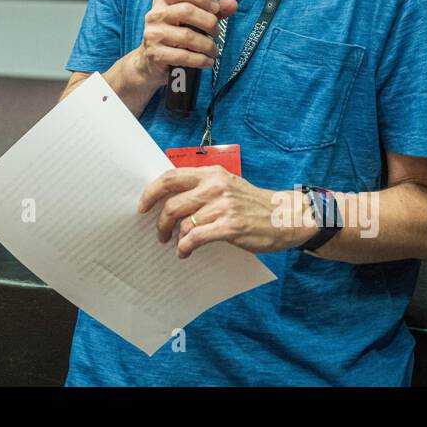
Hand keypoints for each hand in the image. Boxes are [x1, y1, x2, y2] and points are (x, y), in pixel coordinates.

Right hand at [132, 0, 236, 86]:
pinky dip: (200, 60)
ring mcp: (153, 34)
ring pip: (187, 36)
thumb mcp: (189, 20)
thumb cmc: (174, 37)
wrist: (150, 63)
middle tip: (217, 32)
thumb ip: (211, 11)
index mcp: (163, 1)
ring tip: (214, 51)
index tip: (216, 8)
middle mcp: (155, 15)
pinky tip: (207, 62)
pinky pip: (183, 56)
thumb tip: (232, 4)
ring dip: (207, 45)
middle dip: (209, 22)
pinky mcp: (155, 54)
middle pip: (186, 11)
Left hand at [137, 166, 315, 257]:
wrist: (284, 216)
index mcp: (212, 173)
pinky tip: (185, 253)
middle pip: (172, 203)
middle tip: (159, 233)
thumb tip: (169, 199)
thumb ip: (202, 186)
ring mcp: (223, 206)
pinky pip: (196, 238)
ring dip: (174, 237)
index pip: (171, 177)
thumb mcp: (227, 184)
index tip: (142, 206)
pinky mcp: (230, 226)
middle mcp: (216, 186)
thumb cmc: (252, 203)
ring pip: (183, 223)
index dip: (151, 192)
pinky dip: (185, 248)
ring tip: (175, 245)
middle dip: (160, 221)